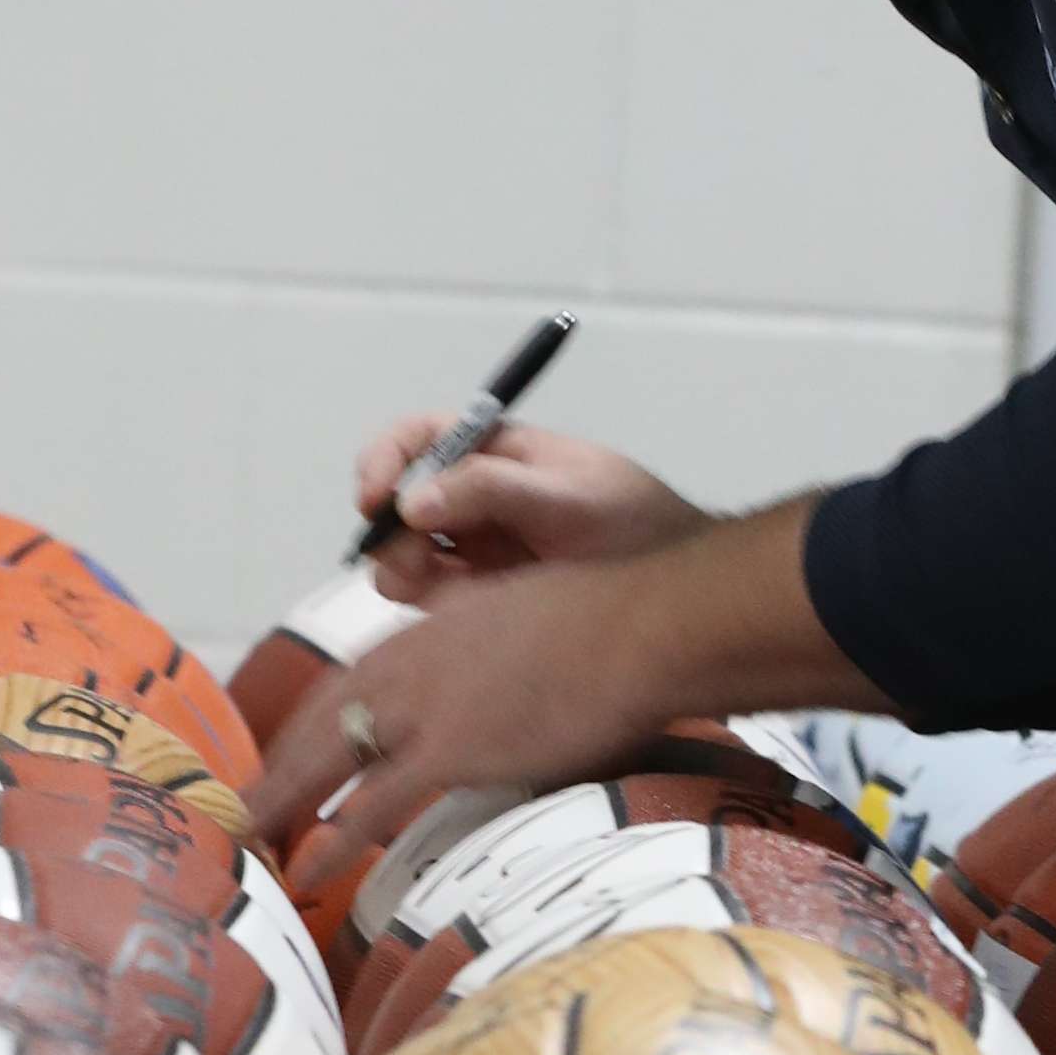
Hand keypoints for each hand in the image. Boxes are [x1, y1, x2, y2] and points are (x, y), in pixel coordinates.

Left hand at [246, 493, 869, 856]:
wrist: (641, 624)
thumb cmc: (608, 622)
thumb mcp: (527, 622)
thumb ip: (494, 656)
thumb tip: (501, 689)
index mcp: (427, 634)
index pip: (345, 687)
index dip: (309, 731)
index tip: (287, 762)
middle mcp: (408, 666)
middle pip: (319, 724)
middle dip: (276, 771)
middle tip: (243, 812)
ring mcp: (425, 707)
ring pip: (325, 763)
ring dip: (279, 807)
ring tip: (248, 847)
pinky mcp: (452, 749)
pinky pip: (373, 806)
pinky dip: (331, 841)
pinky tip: (305, 871)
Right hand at [353, 411, 702, 595]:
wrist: (680, 589)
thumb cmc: (633, 522)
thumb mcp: (568, 497)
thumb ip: (492, 491)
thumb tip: (412, 502)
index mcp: (492, 453)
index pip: (419, 439)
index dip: (385, 461)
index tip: (375, 498)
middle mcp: (473, 497)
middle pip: (399, 506)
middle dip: (391, 534)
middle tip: (413, 568)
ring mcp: (475, 549)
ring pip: (407, 558)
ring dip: (407, 574)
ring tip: (444, 593)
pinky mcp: (483, 598)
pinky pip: (435, 601)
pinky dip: (435, 608)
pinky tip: (469, 615)